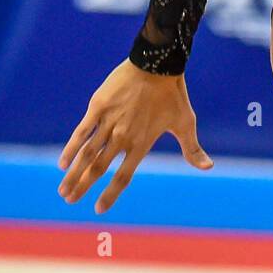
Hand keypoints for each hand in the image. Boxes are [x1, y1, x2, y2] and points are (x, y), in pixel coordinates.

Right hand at [57, 59, 213, 213]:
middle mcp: (123, 136)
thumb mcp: (186, 122)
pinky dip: (71, 148)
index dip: (110, 194)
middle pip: (99, 168)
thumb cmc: (173, 94)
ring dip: (74, 173)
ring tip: (63, 190)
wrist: (157, 62)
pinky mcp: (98, 106)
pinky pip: (81, 131)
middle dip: (83, 186)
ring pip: (87, 153)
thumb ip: (192, 149)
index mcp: (142, 143)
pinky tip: (63, 162)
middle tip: (69, 201)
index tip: (98, 209)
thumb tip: (209, 167)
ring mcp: (109, 121)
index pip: (123, 176)